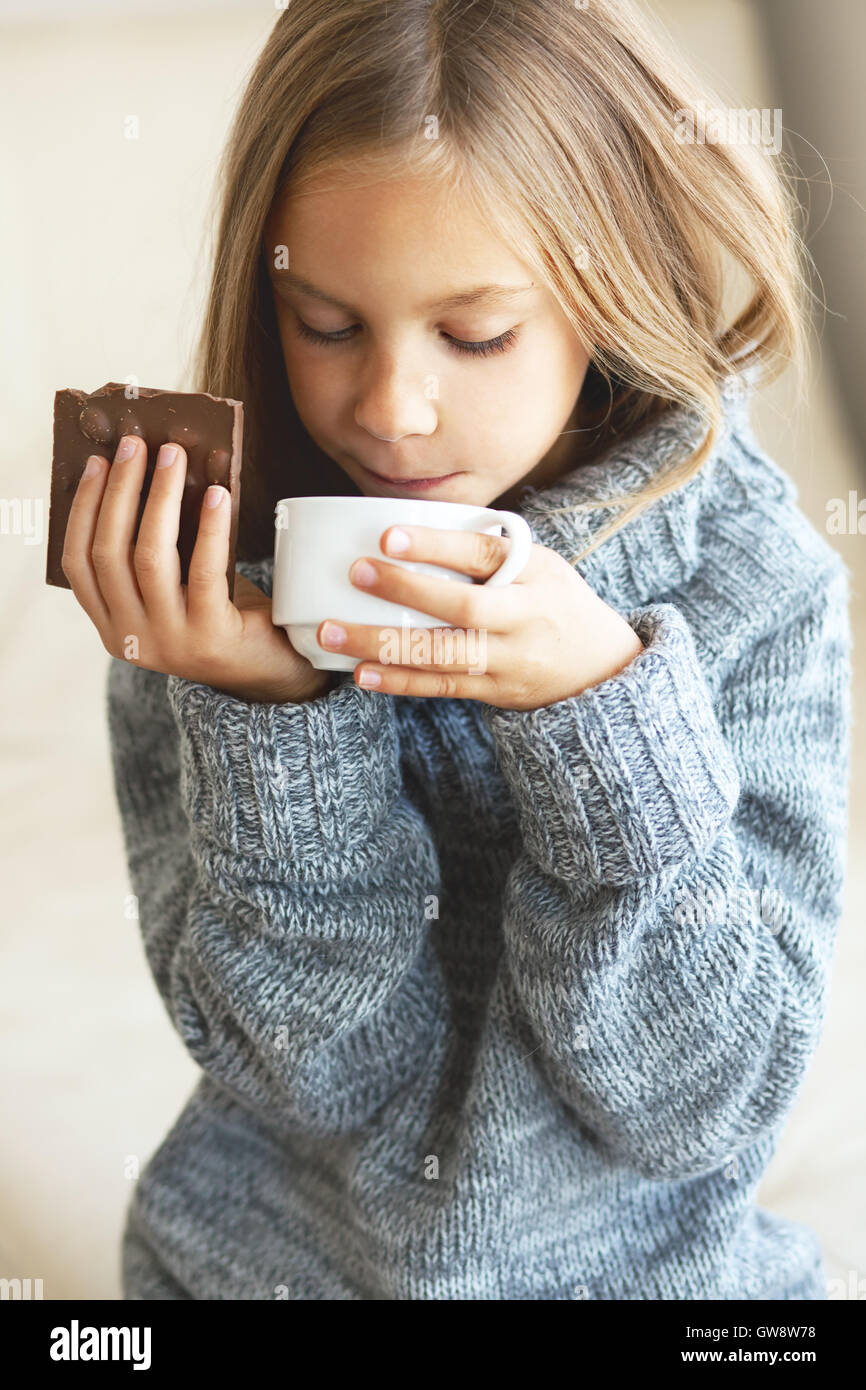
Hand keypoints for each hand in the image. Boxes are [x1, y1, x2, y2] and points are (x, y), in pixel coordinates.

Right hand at [61, 434, 330, 704]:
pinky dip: (209, 527)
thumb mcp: (176, 586)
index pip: (78, 563)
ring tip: (174, 457)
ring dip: (160, 497)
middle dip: (120, 490)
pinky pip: (203, 571)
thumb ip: (154, 549)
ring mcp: (169, 642)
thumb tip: (150, 470)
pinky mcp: (210, 638)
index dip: (84, 509)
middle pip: (109, 553)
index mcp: (114, 626)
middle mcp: (133, 639)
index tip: (97, 463)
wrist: (274, 668)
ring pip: (149, 557)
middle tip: (137, 445)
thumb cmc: (223, 613)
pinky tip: (217, 494)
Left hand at [318, 524, 644, 709]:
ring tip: (332, 632)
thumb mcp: (542, 566)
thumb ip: (492, 551)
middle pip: (462, 607)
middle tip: (355, 572)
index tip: (388, 533)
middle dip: (405, 590)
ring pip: (442, 655)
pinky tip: (361, 673)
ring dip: (383, 644)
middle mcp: (524, 619)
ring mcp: (509, 661)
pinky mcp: (495, 692)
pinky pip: (441, 688)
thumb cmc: (556, 603)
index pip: (484, 555)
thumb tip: (419, 525)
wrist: (601, 667)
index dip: (436, 545)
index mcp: (536, 575)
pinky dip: (399, 682)